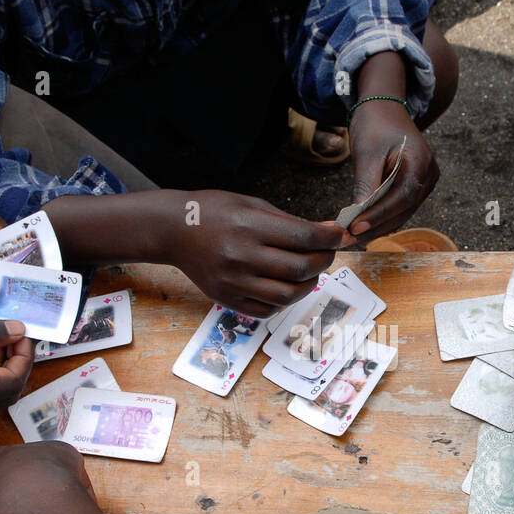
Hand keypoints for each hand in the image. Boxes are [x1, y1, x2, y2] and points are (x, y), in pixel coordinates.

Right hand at [171, 191, 344, 316]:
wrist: (173, 230)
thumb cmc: (216, 211)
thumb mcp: (253, 204)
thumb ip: (291, 222)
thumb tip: (330, 232)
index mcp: (248, 226)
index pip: (303, 238)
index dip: (329, 239)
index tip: (340, 236)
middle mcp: (240, 257)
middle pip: (300, 269)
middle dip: (324, 261)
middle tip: (327, 253)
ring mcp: (233, 282)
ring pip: (288, 295)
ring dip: (309, 284)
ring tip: (310, 272)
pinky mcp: (227, 300)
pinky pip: (268, 309)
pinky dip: (285, 300)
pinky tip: (286, 285)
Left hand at [344, 98, 437, 243]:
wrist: (384, 109)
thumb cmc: (375, 124)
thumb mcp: (366, 152)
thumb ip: (365, 183)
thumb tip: (357, 215)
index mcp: (421, 161)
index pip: (402, 197)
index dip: (378, 215)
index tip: (355, 227)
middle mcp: (429, 175)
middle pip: (402, 210)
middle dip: (374, 226)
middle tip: (346, 238)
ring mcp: (425, 183)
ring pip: (400, 213)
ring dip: (376, 226)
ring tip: (350, 235)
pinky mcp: (415, 187)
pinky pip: (398, 208)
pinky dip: (380, 217)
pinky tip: (360, 225)